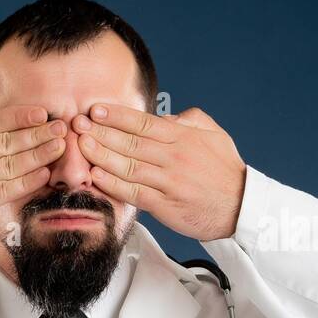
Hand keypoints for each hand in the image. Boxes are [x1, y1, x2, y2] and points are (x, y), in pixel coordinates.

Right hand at [0, 106, 67, 245]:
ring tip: (60, 148)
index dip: (20, 117)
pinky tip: (43, 175)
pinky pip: (4, 190)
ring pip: (11, 165)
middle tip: (62, 128)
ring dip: (39, 155)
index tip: (41, 114)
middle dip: (38, 133)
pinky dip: (26, 182)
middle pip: (7, 141)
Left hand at [73, 104, 245, 241]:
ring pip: (128, 166)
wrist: (240, 207)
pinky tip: (96, 176)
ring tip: (81, 146)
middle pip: (130, 142)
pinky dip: (113, 185)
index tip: (96, 110)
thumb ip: (188, 120)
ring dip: (102, 156)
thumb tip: (164, 115)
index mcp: (183, 138)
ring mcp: (168, 182)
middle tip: (77, 124)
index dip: (117, 116)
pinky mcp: (164, 205)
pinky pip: (134, 193)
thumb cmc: (224, 170)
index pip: (144, 122)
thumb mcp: (213, 135)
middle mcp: (173, 157)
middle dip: (101, 132)